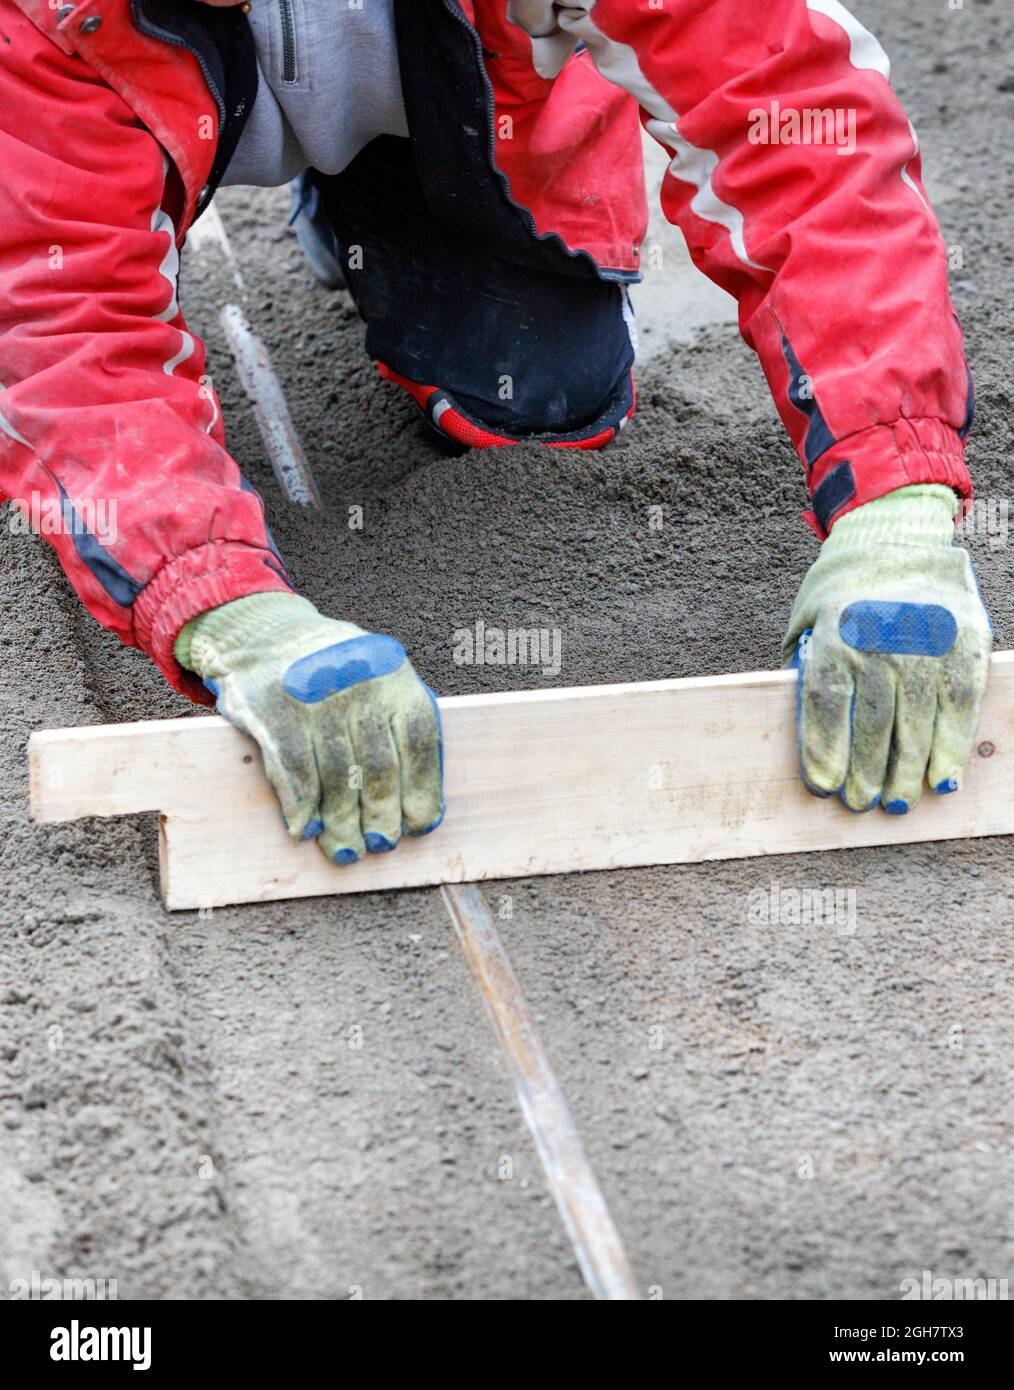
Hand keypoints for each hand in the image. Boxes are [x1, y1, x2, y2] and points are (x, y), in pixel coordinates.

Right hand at [175, 593, 443, 862]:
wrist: (262, 633)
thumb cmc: (333, 673)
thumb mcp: (377, 681)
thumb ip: (400, 731)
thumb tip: (424, 810)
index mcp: (394, 674)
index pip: (419, 742)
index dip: (422, 790)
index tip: (419, 825)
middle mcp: (358, 681)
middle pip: (379, 766)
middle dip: (381, 815)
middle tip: (380, 844)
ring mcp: (314, 694)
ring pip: (337, 775)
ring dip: (341, 822)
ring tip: (344, 848)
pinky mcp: (273, 707)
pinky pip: (294, 769)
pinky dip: (301, 805)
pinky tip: (305, 828)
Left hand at [783, 485, 990, 813]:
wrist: (895, 538)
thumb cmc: (842, 593)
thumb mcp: (809, 621)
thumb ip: (808, 669)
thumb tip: (808, 733)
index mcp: (835, 632)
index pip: (827, 700)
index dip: (826, 748)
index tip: (824, 787)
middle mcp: (880, 636)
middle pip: (873, 720)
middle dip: (867, 770)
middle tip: (863, 803)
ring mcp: (926, 639)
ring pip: (917, 720)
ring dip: (908, 769)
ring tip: (899, 802)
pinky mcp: (964, 640)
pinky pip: (960, 703)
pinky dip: (953, 744)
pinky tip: (943, 776)